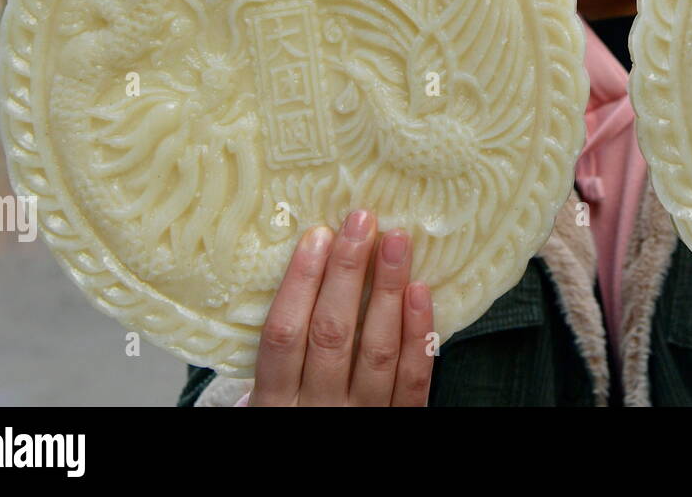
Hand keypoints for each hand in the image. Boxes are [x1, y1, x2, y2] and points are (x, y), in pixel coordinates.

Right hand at [250, 209, 434, 405]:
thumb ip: (285, 346)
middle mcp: (315, 410)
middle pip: (331, 333)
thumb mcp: (272, 392)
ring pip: (376, 350)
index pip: (282, 334)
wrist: (316, 485)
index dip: (301, 282)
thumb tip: (306, 259)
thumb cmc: (292, 415)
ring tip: (397, 242)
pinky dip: (417, 333)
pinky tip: (420, 291)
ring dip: (387, 290)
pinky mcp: (399, 423)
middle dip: (347, 272)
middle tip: (362, 221)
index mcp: (272, 402)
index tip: (317, 235)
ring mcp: (359, 418)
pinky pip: (412, 379)